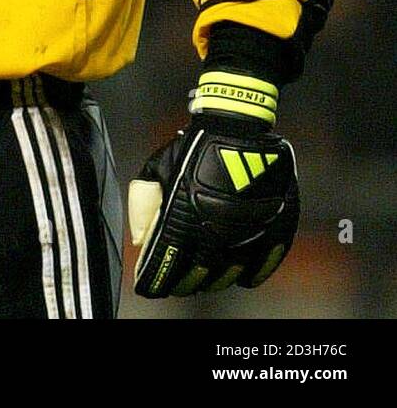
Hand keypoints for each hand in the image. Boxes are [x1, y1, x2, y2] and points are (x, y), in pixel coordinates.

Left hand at [129, 73, 297, 297]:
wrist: (239, 127)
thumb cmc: (195, 146)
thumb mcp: (159, 167)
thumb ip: (145, 203)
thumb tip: (141, 239)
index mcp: (185, 216)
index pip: (168, 261)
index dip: (157, 278)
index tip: (149, 287)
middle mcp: (217, 230)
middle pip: (198, 272)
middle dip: (184, 282)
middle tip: (177, 285)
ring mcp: (248, 232)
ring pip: (230, 273)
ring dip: (215, 280)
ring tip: (205, 281)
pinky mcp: (274, 229)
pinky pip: (265, 263)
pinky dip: (253, 274)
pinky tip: (244, 278)